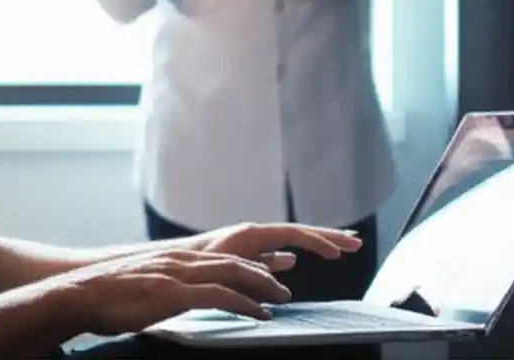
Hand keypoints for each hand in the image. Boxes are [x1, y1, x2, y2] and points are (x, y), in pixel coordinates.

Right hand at [49, 249, 291, 336]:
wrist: (79, 295)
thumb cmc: (107, 299)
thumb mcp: (143, 288)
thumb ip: (165, 290)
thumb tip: (173, 301)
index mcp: (174, 260)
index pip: (221, 259)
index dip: (248, 266)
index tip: (267, 277)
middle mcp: (180, 262)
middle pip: (234, 262)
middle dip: (263, 274)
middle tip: (283, 289)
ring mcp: (177, 276)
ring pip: (232, 274)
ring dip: (261, 286)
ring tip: (280, 299)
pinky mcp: (173, 294)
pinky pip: (219, 296)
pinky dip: (244, 303)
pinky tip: (259, 313)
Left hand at [194, 221, 364, 274]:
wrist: (158, 267)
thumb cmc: (188, 266)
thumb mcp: (224, 269)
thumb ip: (254, 275)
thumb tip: (286, 280)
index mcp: (249, 235)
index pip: (295, 233)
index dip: (321, 240)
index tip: (343, 249)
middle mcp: (249, 236)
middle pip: (296, 234)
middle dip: (325, 237)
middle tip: (355, 243)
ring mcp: (243, 245)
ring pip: (284, 242)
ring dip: (309, 244)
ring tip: (333, 248)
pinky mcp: (236, 256)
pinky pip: (268, 253)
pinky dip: (285, 255)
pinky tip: (289, 262)